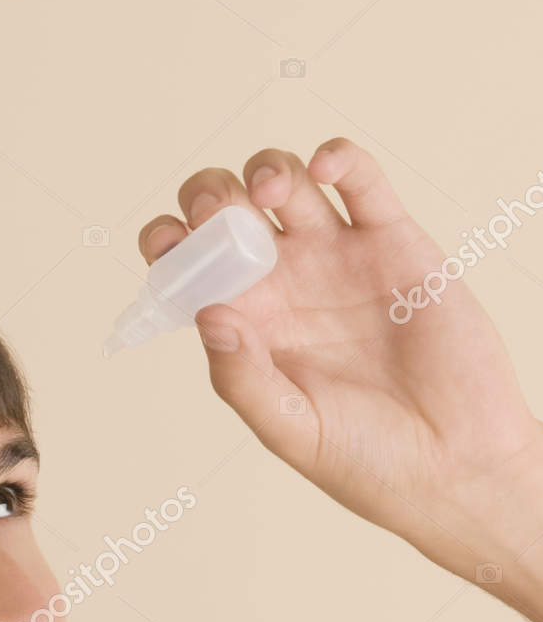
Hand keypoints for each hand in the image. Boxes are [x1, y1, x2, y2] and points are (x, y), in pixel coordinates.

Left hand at [139, 139, 542, 610]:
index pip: (190, 266)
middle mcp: (285, 284)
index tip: (169, 245)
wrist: (453, 464)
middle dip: (210, 196)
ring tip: (268, 192)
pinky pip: (361, 181)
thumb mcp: (290, 430)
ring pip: (287, 183)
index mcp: (248, 324)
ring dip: (267, 170)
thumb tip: (207, 314)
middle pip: (228, 212)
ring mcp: (336, 258)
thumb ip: (243, 378)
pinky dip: (340, 158)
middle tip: (216, 212)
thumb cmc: (367, 460)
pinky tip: (324, 167)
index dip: (171, 244)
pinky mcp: (393, 241)